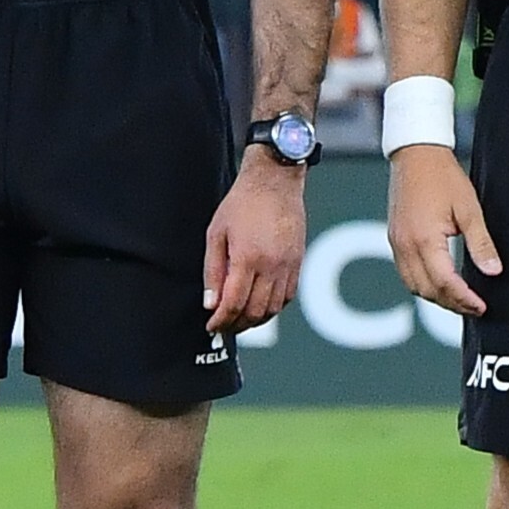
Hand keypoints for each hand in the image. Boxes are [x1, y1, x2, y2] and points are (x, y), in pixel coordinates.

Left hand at [202, 149, 305, 334]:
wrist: (275, 181)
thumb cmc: (241, 204)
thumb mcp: (216, 234)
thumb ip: (213, 271)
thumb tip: (210, 304)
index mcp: (247, 258)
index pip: (234, 303)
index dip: (221, 321)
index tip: (211, 327)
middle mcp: (271, 266)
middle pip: (255, 312)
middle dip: (236, 325)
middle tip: (223, 327)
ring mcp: (288, 265)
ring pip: (273, 308)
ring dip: (255, 320)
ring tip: (240, 320)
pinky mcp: (298, 262)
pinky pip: (287, 296)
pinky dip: (273, 308)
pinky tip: (260, 306)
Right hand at [385, 144, 498, 315]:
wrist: (416, 154)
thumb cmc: (443, 176)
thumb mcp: (470, 208)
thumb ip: (481, 243)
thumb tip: (493, 271)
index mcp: (425, 239)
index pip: (444, 282)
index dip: (464, 299)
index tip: (481, 306)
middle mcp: (405, 245)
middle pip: (427, 290)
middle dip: (451, 303)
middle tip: (475, 306)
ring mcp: (396, 243)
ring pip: (413, 286)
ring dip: (435, 296)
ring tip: (460, 298)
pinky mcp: (394, 239)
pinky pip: (405, 273)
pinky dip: (422, 284)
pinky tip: (439, 282)